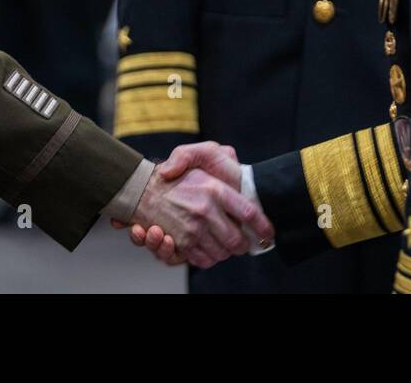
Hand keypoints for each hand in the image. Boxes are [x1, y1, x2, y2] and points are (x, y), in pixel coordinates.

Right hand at [123, 161, 271, 269]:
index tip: (269, 233)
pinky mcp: (181, 243)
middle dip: (243, 245)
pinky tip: (209, 249)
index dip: (262, 226)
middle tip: (243, 243)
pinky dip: (209, 258)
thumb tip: (230, 161)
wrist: (141, 188)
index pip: (249, 212)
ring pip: (222, 253)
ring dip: (226, 252)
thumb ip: (212, 153)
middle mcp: (205, 210)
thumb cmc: (177, 173)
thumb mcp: (198, 152)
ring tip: (225, 245)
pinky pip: (203, 259)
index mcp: (214, 189)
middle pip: (237, 240)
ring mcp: (192, 229)